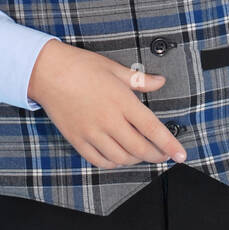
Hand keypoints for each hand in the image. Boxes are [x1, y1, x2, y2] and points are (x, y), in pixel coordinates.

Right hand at [27, 38, 186, 168]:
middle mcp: (108, 120)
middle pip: (139, 149)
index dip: (170, 145)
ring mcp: (92, 132)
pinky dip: (113, 163)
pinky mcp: (77, 139)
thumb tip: (160, 82)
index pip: (153, 129)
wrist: (46, 72)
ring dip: (135, 159)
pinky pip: (99, 161)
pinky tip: (118, 156)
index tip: (181, 155)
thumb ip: (140, 79)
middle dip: (156, 155)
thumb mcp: (114, 68)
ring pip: (121, 158)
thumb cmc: (80, 66)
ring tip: (141, 153)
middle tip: (163, 155)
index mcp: (121, 101)